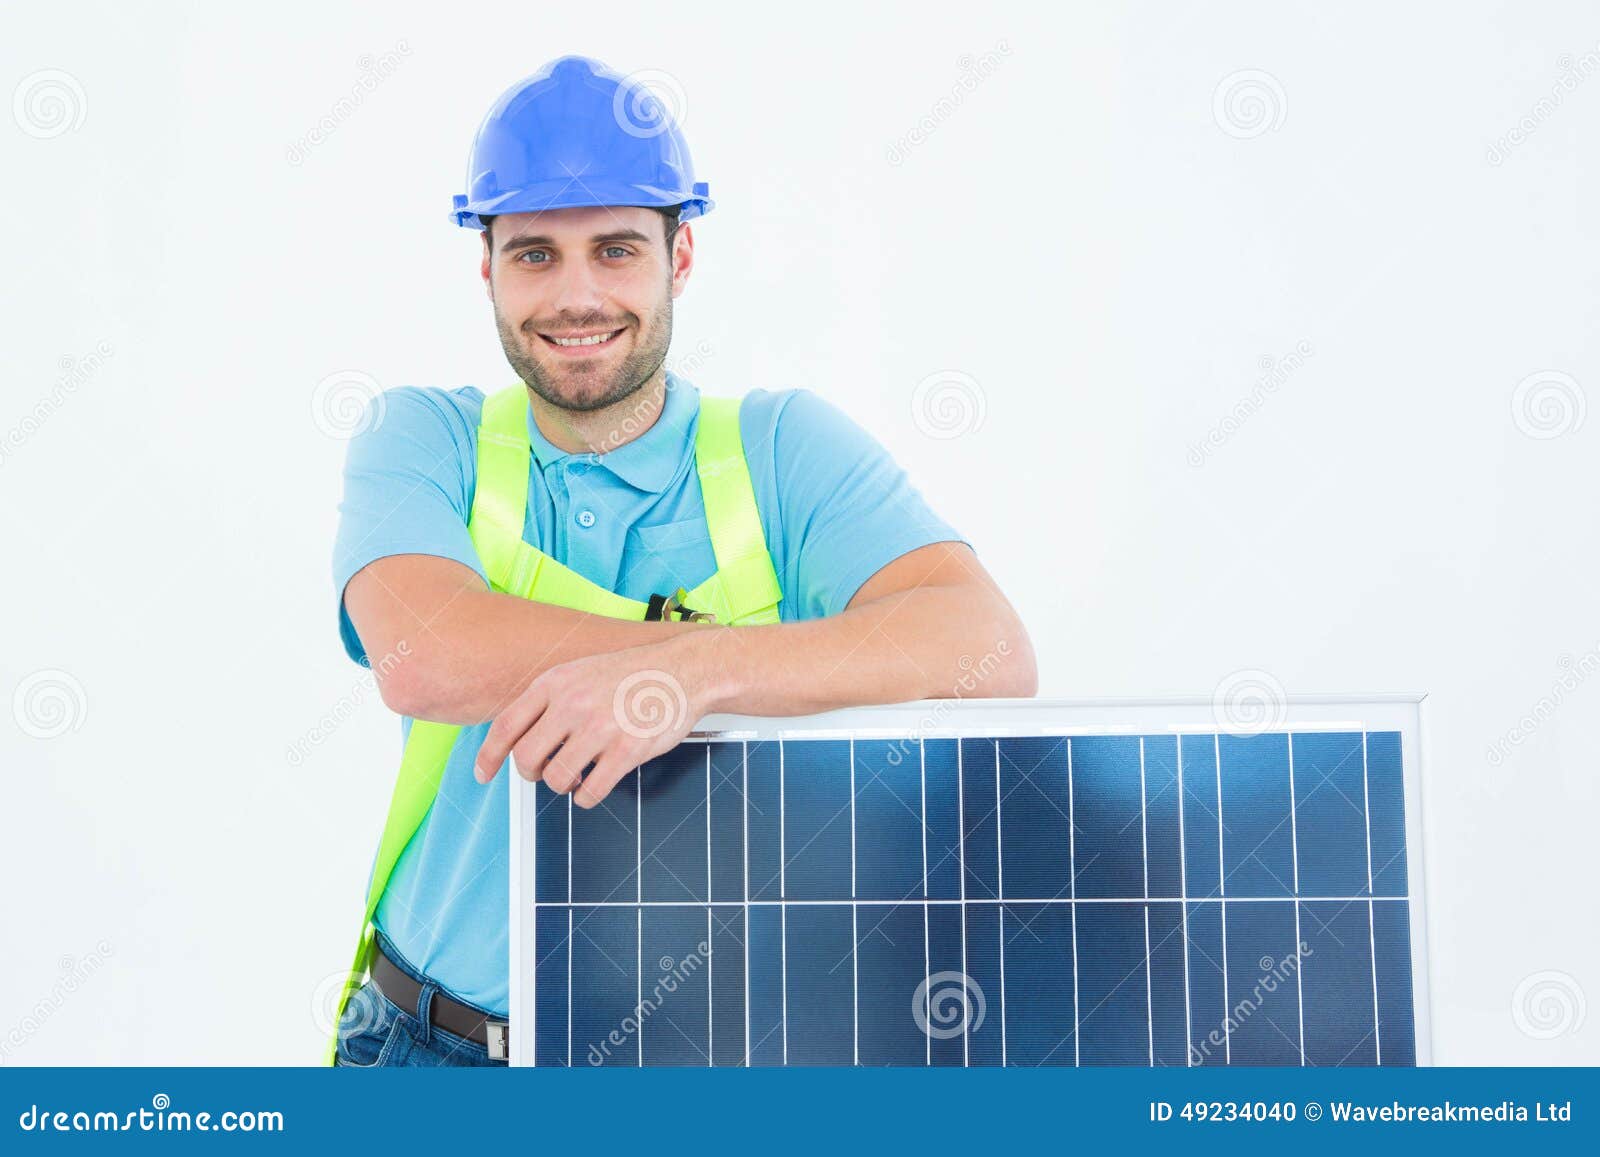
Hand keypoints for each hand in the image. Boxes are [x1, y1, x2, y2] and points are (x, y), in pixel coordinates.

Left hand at [471, 638, 721, 807]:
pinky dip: (586, 797)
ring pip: (556, 779)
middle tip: (546, 772)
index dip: (489, 756)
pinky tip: (593, 785)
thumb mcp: (580, 672)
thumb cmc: (631, 675)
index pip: (506, 725)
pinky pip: (590, 792)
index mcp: (556, 683)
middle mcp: (573, 704)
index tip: (483, 775)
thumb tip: (518, 740)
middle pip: (526, 758)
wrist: (684, 669)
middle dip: (531, 773)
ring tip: (577, 776)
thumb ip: (549, 701)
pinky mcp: (628, 750)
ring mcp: (601, 727)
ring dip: (562, 786)